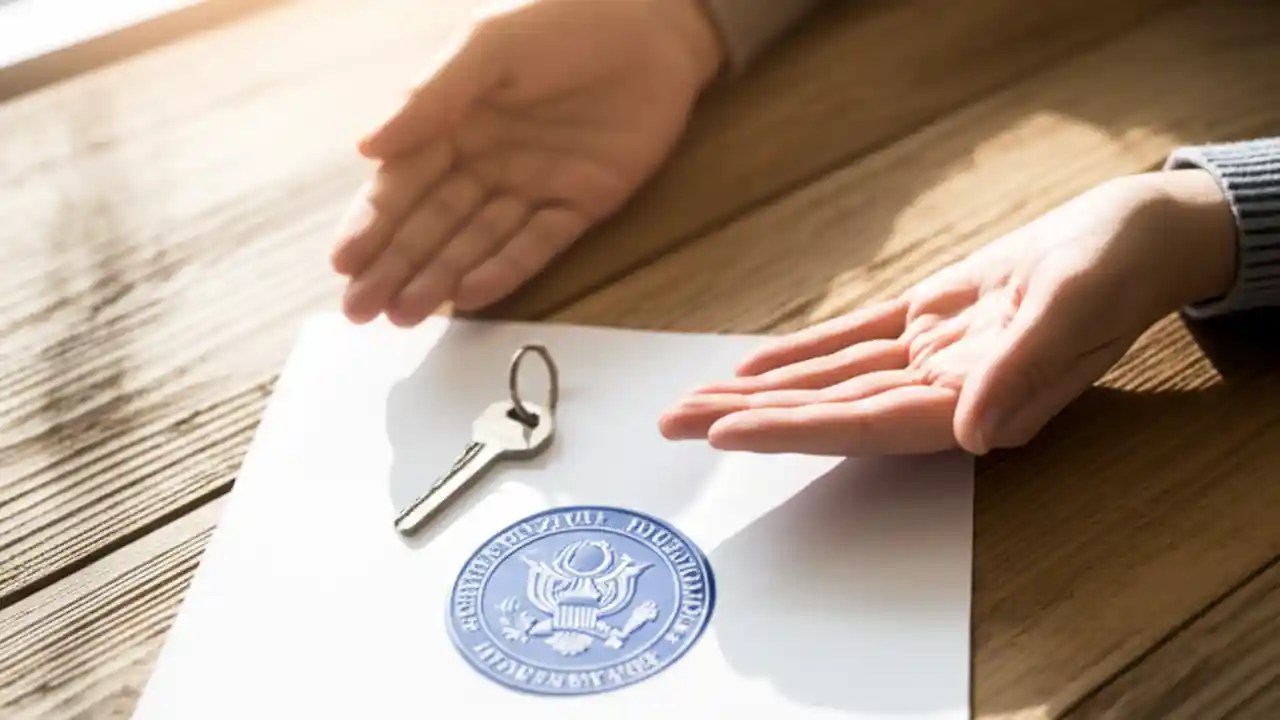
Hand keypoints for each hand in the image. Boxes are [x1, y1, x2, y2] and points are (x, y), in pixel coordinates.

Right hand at [331, 0, 722, 325]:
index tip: (343, 262)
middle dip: (394, 267)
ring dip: (439, 278)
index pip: (403, 185)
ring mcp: (533, 186)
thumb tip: (366, 148)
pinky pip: (537, 245)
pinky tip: (468, 296)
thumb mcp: (487, 48)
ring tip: (404, 314)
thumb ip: (430, 98)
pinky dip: (504, 271)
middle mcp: (487, 161)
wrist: (653, 20)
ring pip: (477, 242)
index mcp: (454, 123)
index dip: (373, 224)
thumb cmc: (561, 17)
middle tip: (360, 310)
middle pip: (433, 224)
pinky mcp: (581, 203)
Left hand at [659, 170, 1236, 455]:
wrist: (1133, 235)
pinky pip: (849, 341)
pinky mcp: (924, 321)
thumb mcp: (1077, 310)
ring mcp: (928, 359)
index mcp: (977, 405)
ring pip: (826, 380)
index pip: (865, 425)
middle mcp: (941, 393)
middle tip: (673, 426)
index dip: (792, 429)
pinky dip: (798, 353)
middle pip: (827, 411)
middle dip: (748, 420)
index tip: (725, 433)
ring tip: (691, 404)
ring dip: (757, 392)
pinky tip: (750, 367)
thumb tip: (970, 433)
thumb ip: (1021, 375)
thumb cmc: (1116, 270)